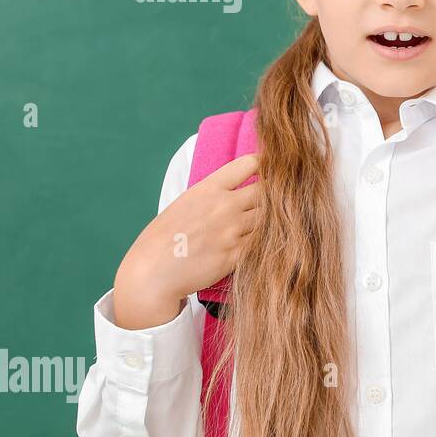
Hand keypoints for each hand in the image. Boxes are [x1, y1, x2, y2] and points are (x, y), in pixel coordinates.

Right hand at [114, 153, 262, 328]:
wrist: (152, 273)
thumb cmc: (163, 239)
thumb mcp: (185, 204)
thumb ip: (212, 195)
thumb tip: (234, 191)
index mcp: (208, 189)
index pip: (248, 164)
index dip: (264, 163)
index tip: (272, 167)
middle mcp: (224, 206)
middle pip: (267, 191)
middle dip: (276, 193)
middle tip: (282, 196)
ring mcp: (233, 231)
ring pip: (269, 217)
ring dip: (273, 219)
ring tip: (277, 220)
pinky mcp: (237, 255)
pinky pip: (263, 242)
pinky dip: (267, 240)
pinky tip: (268, 241)